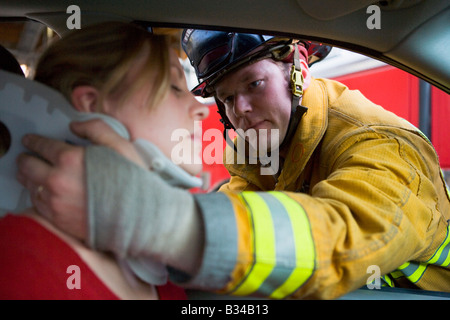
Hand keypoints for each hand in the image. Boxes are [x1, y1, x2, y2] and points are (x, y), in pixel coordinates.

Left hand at [16, 118, 144, 240]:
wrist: (139, 218)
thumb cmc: (134, 182)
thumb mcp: (121, 146)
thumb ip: (97, 129)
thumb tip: (75, 126)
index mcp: (71, 159)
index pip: (42, 145)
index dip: (34, 140)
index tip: (30, 140)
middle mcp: (57, 180)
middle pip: (28, 166)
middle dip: (25, 158)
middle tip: (26, 156)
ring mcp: (56, 202)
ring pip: (29, 186)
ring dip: (28, 177)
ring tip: (29, 173)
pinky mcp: (58, 220)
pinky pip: (37, 205)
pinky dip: (36, 195)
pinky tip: (42, 192)